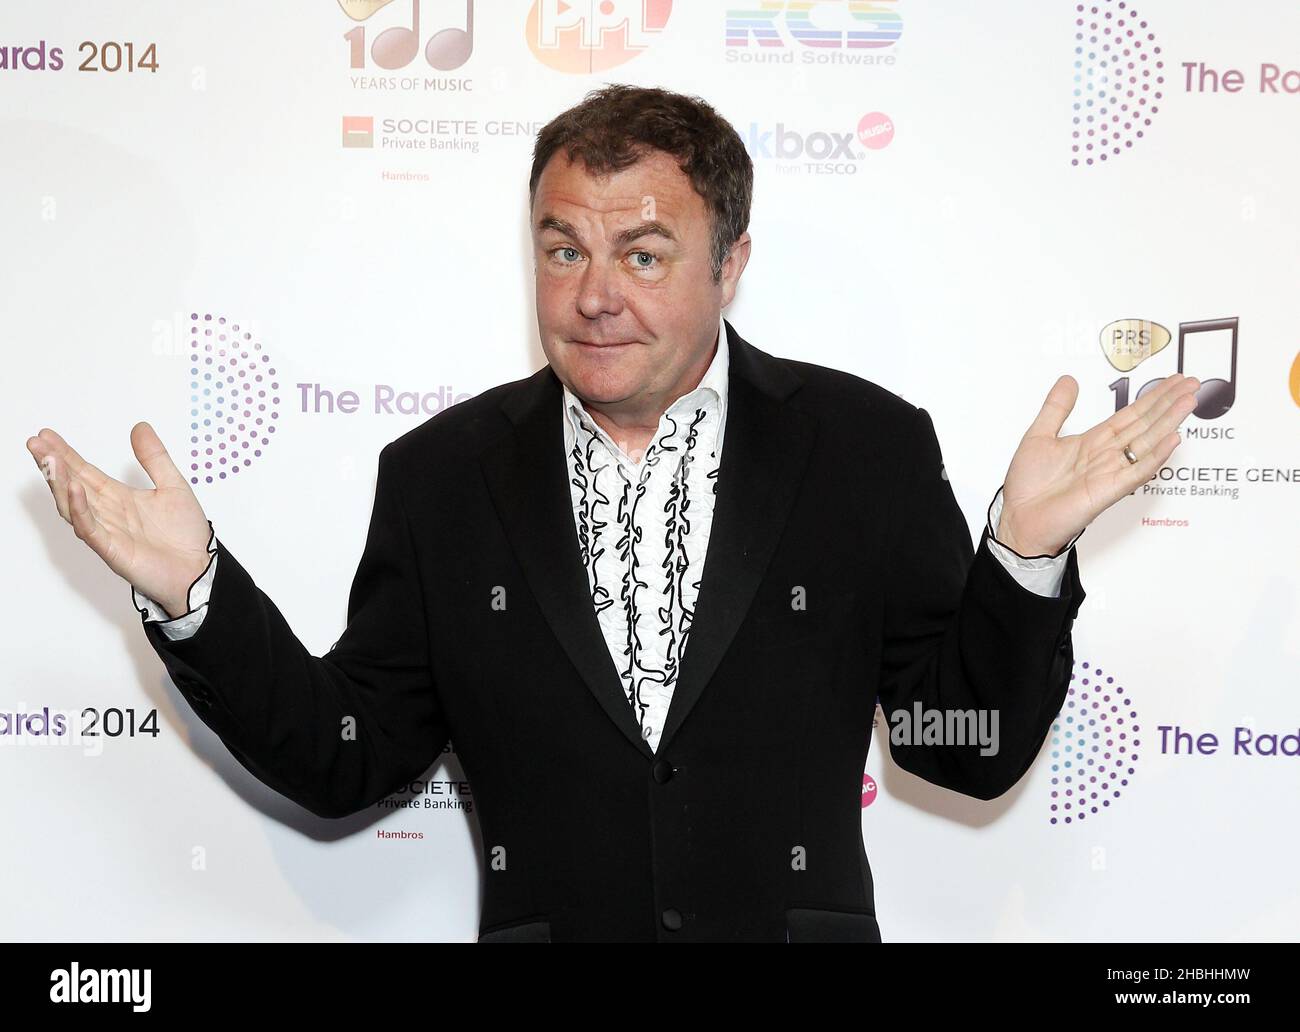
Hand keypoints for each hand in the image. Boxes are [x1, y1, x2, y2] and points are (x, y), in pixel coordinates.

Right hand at [26, 422, 213, 617]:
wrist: (200, 571)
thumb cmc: (186, 537)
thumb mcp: (174, 485)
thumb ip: (155, 457)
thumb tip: (140, 427)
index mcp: (120, 498)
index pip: (85, 472)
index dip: (66, 454)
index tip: (47, 435)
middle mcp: (109, 514)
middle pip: (72, 485)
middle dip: (53, 464)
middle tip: (35, 443)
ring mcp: (108, 532)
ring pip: (74, 506)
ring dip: (60, 483)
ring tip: (49, 461)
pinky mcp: (113, 550)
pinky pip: (90, 528)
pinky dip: (80, 509)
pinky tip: (74, 489)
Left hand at [996, 372, 1200, 556]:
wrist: (1019, 518)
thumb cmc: (1028, 486)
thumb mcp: (1038, 436)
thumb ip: (1056, 408)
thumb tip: (1068, 380)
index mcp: (1092, 442)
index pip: (1130, 415)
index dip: (1152, 397)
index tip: (1174, 381)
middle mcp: (1106, 456)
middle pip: (1144, 424)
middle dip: (1168, 403)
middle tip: (1192, 383)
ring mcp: (1110, 473)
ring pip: (1146, 443)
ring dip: (1168, 422)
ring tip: (1189, 401)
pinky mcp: (1108, 491)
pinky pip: (1137, 472)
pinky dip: (1155, 456)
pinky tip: (1172, 440)